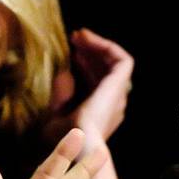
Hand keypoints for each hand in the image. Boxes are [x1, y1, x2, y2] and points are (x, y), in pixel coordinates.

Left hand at [46, 30, 133, 153]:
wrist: (77, 143)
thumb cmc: (64, 137)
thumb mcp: (55, 113)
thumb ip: (60, 94)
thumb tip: (66, 72)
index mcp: (100, 112)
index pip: (97, 81)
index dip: (85, 64)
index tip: (70, 51)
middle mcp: (113, 103)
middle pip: (105, 69)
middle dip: (90, 51)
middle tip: (74, 37)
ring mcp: (118, 95)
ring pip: (114, 62)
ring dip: (97, 45)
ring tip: (79, 35)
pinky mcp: (120, 85)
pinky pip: (122, 60)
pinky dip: (106, 46)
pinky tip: (88, 39)